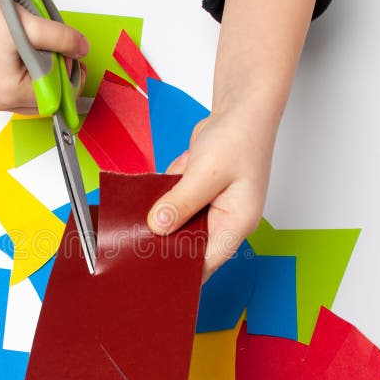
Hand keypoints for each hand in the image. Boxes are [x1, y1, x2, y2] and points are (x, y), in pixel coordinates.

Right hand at [0, 0, 87, 113]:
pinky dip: (31, 78)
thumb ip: (62, 39)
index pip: (52, 99)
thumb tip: (83, 50)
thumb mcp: (32, 25)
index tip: (75, 63)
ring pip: (33, 98)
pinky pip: (19, 92)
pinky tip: (32, 58)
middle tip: (64, 55)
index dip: (69, 82)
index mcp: (7, 92)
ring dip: (45, 79)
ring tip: (45, 53)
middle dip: (59, 80)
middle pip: (43, 103)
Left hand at [147, 106, 276, 281]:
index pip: (206, 261)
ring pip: (179, 224)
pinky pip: (175, 204)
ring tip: (138, 216)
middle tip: (137, 243)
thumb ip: (181, 202)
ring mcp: (211, 207)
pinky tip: (152, 191)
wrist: (241, 108)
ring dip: (161, 216)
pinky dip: (163, 196)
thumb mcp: (206, 173)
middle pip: (190, 244)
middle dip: (166, 241)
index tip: (153, 270)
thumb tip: (157, 226)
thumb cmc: (240, 138)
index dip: (181, 269)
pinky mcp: (199, 193)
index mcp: (236, 223)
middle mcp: (225, 219)